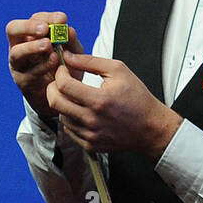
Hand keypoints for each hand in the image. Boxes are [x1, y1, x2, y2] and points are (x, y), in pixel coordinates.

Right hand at [5, 11, 84, 119]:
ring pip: (16, 52)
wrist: (64, 95)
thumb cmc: (66, 66)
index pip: (34, 19)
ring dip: (32, 47)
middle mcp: (21, 45)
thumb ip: (71, 41)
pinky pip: (28, 72)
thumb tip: (68, 30)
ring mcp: (19, 64)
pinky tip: (54, 61)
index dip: (47, 17)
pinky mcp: (23, 81)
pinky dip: (42, 66)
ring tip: (48, 45)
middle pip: (13, 29)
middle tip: (45, 29)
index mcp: (33, 34)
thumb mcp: (73, 51)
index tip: (62, 20)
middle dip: (28, 27)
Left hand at [47, 52, 181, 160]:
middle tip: (59, 80)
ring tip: (75, 95)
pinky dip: (71, 118)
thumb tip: (69, 56)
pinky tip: (82, 110)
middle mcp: (92, 120)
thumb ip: (91, 61)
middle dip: (52, 87)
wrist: (150, 127)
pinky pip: (69, 130)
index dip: (59, 73)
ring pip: (61, 116)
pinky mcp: (89, 145)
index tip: (63, 69)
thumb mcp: (119, 71)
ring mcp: (89, 135)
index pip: (64, 85)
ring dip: (63, 103)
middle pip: (55, 102)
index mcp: (99, 100)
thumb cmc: (137, 97)